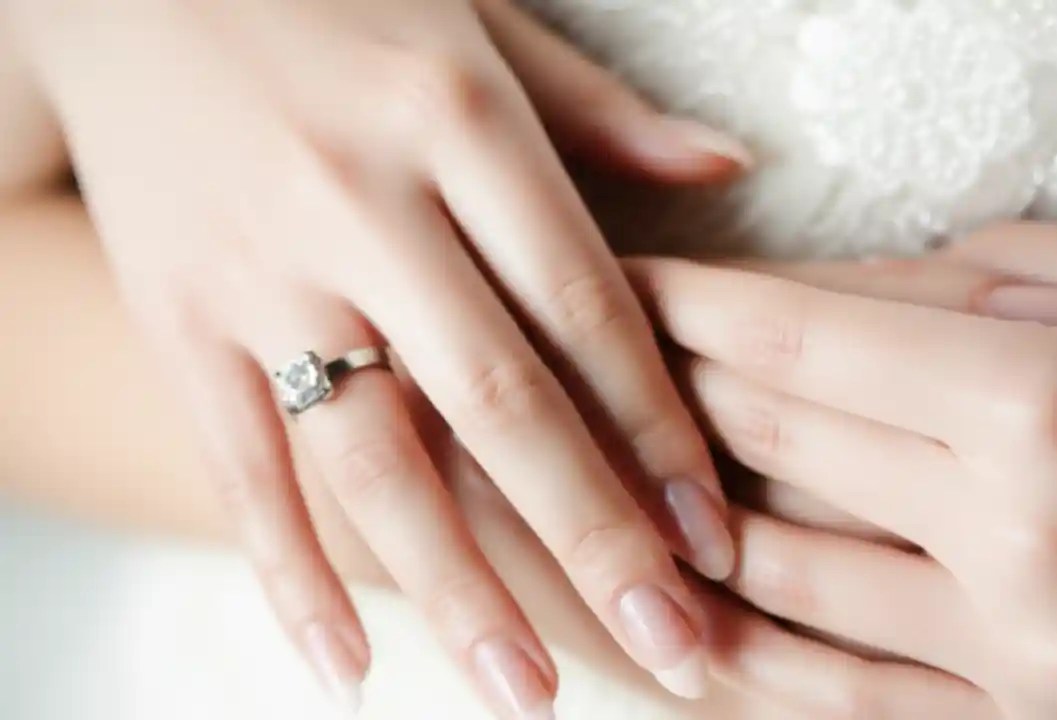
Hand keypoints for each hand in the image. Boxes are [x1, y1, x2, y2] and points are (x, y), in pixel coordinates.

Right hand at [7, 0, 751, 713]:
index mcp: (458, 121)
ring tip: (528, 694)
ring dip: (458, 592)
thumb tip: (730, 171)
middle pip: (500, 407)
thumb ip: (601, 112)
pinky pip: (235, 465)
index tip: (712, 538)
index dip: (658, 435)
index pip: (586, 311)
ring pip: (374, 461)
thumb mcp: (479, 19)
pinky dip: (287, 575)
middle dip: (594, 544)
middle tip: (672, 653)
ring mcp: (260, 269)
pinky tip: (344, 669)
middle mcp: (362, 203)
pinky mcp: (171, 315)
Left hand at [630, 224, 1056, 719]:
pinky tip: (684, 624)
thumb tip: (865, 286)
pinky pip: (846, 701)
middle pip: (778, 447)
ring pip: (784, 576)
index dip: (695, 309)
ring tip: (607, 479)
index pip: (806, 342)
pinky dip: (751, 661)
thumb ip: (1022, 273)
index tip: (622, 287)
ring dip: (682, 520)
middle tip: (603, 362)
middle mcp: (1020, 537)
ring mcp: (1018, 660)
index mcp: (1054, 404)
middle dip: (671, 392)